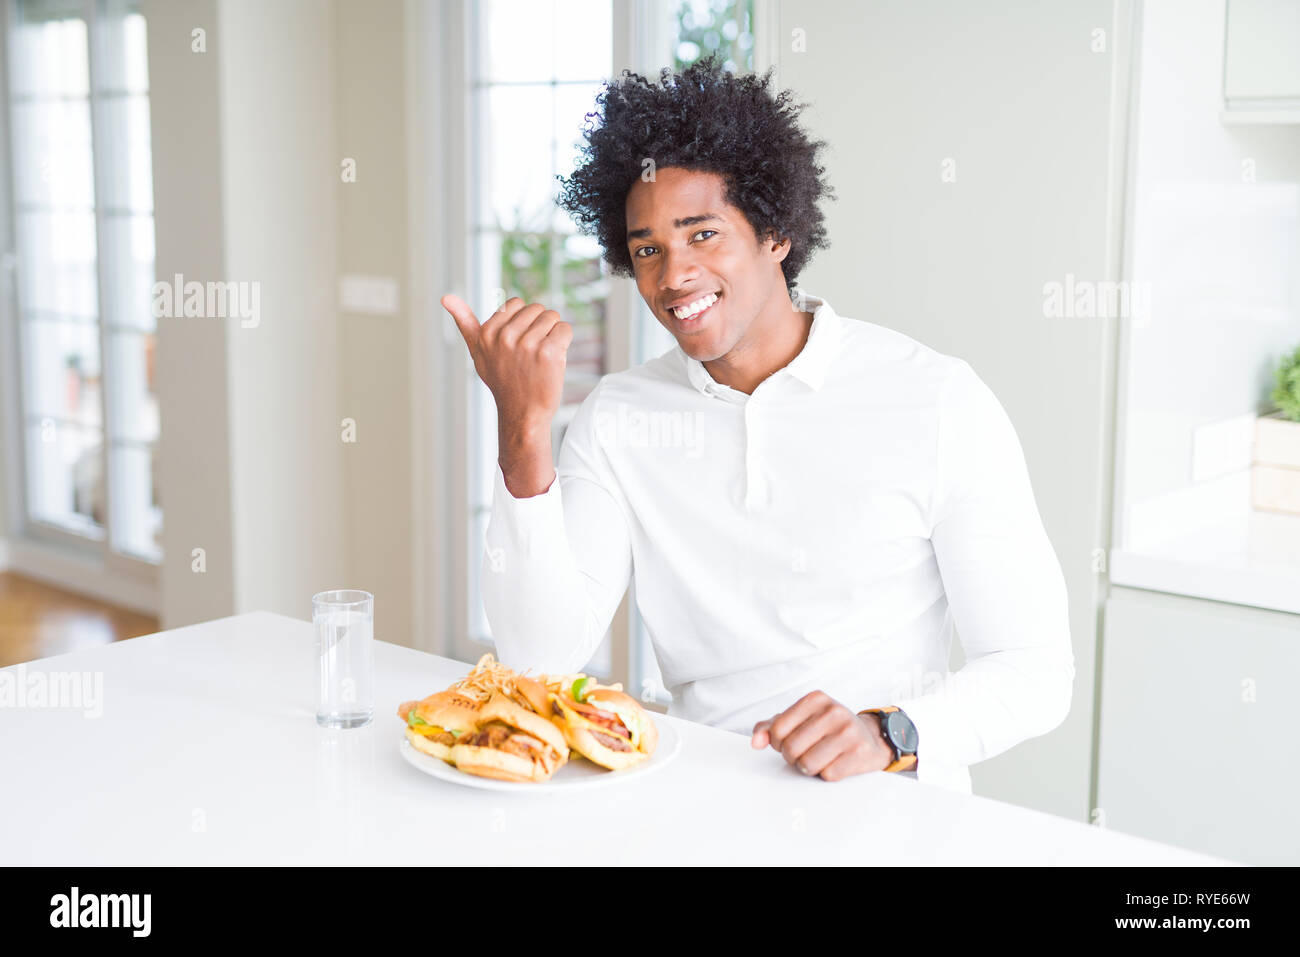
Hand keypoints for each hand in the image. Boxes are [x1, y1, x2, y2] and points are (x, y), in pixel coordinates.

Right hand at [440, 293, 572, 426]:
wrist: (523, 414)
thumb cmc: (502, 381)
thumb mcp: (478, 352)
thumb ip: (465, 322)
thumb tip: (445, 296)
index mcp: (487, 333)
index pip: (517, 303)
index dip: (522, 322)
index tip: (518, 343)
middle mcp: (505, 337)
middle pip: (537, 308)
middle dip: (539, 326)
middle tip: (532, 353)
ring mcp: (527, 344)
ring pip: (552, 317)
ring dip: (552, 334)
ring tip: (542, 356)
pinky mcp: (549, 352)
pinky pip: (565, 329)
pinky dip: (565, 341)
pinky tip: (555, 359)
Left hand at [750, 691, 893, 781]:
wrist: (871, 738)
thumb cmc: (829, 729)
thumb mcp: (801, 720)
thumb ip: (772, 727)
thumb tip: (755, 742)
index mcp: (815, 699)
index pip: (777, 730)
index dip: (777, 744)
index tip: (788, 742)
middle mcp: (833, 712)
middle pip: (791, 749)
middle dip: (793, 757)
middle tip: (805, 752)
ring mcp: (848, 732)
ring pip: (807, 764)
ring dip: (809, 768)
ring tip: (819, 758)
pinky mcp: (859, 754)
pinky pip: (827, 775)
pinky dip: (827, 774)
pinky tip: (835, 762)